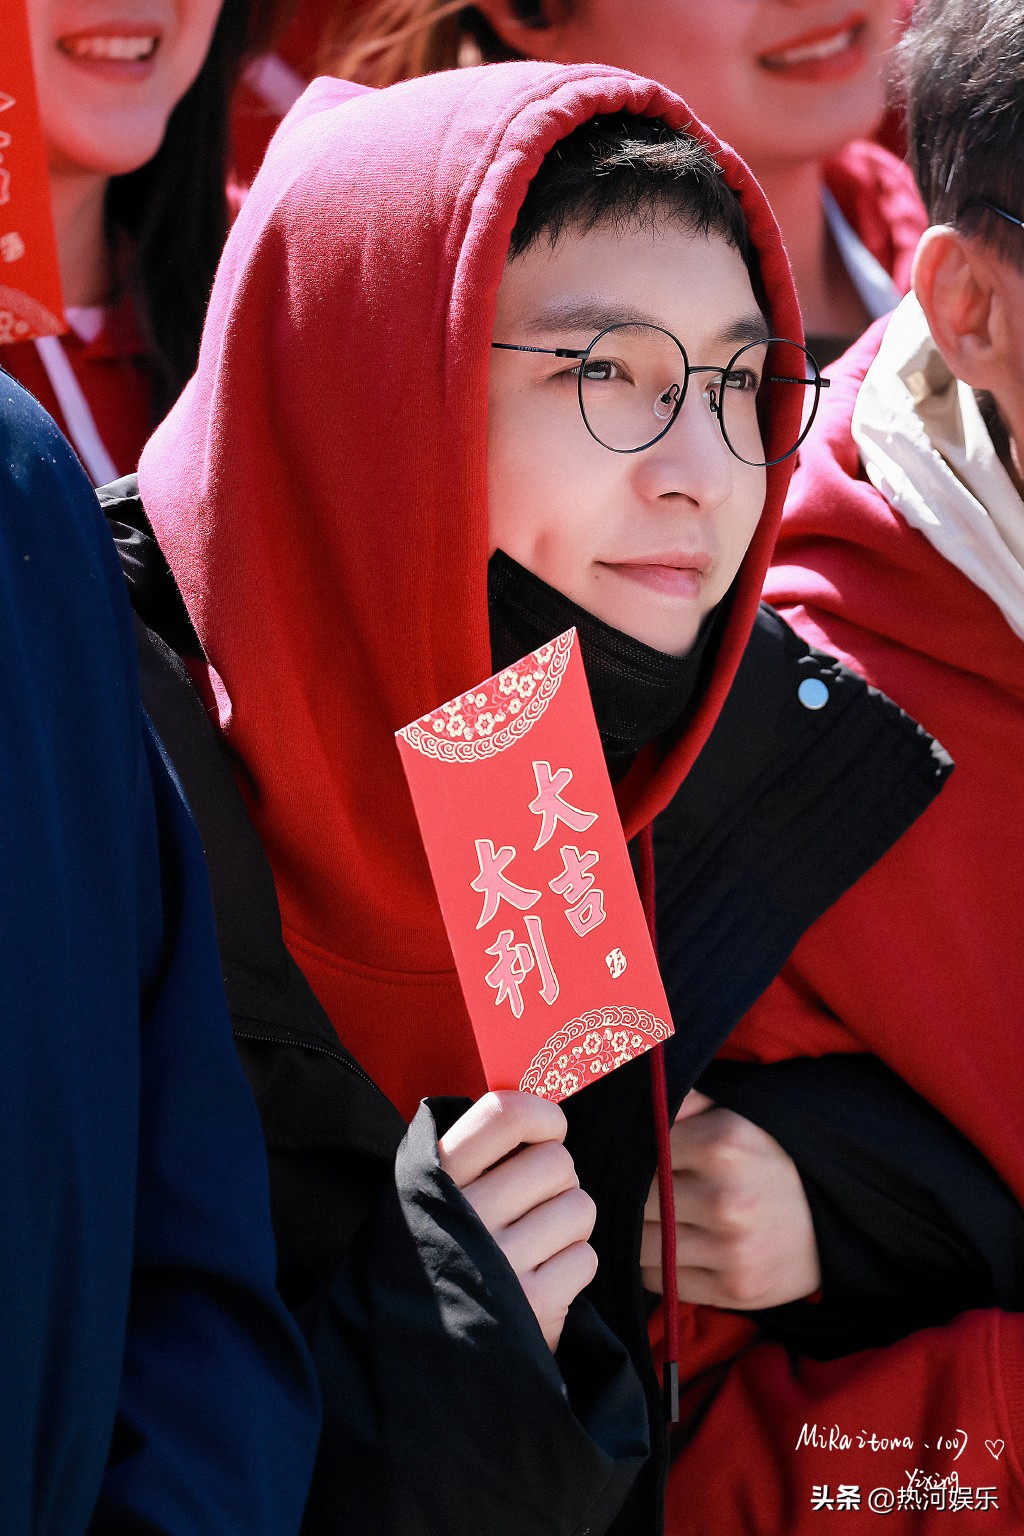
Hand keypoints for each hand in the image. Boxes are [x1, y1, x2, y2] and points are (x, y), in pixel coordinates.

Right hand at [438, 1090, 597, 1350]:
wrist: (408, 1354)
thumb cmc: (432, 1255)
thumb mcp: (426, 1194)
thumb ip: (472, 1154)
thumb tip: (539, 1117)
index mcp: (437, 1176)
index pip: (505, 1115)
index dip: (542, 1116)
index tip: (550, 1131)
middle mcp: (467, 1215)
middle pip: (556, 1162)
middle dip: (557, 1181)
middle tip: (534, 1205)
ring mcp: (501, 1262)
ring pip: (580, 1207)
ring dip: (568, 1224)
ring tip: (537, 1244)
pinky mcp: (533, 1306)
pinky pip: (585, 1258)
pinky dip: (572, 1267)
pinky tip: (541, 1279)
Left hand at [641, 1089, 820, 1309]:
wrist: (838, 1217)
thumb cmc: (775, 1158)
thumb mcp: (739, 1112)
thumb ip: (685, 1103)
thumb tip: (636, 1106)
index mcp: (723, 1144)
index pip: (640, 1153)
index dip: (631, 1158)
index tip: (632, 1162)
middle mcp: (727, 1199)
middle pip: (637, 1202)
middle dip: (632, 1197)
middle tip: (640, 1194)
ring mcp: (732, 1250)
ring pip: (643, 1246)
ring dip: (642, 1235)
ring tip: (656, 1222)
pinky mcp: (736, 1289)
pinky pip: (662, 1282)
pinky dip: (658, 1266)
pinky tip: (678, 1248)